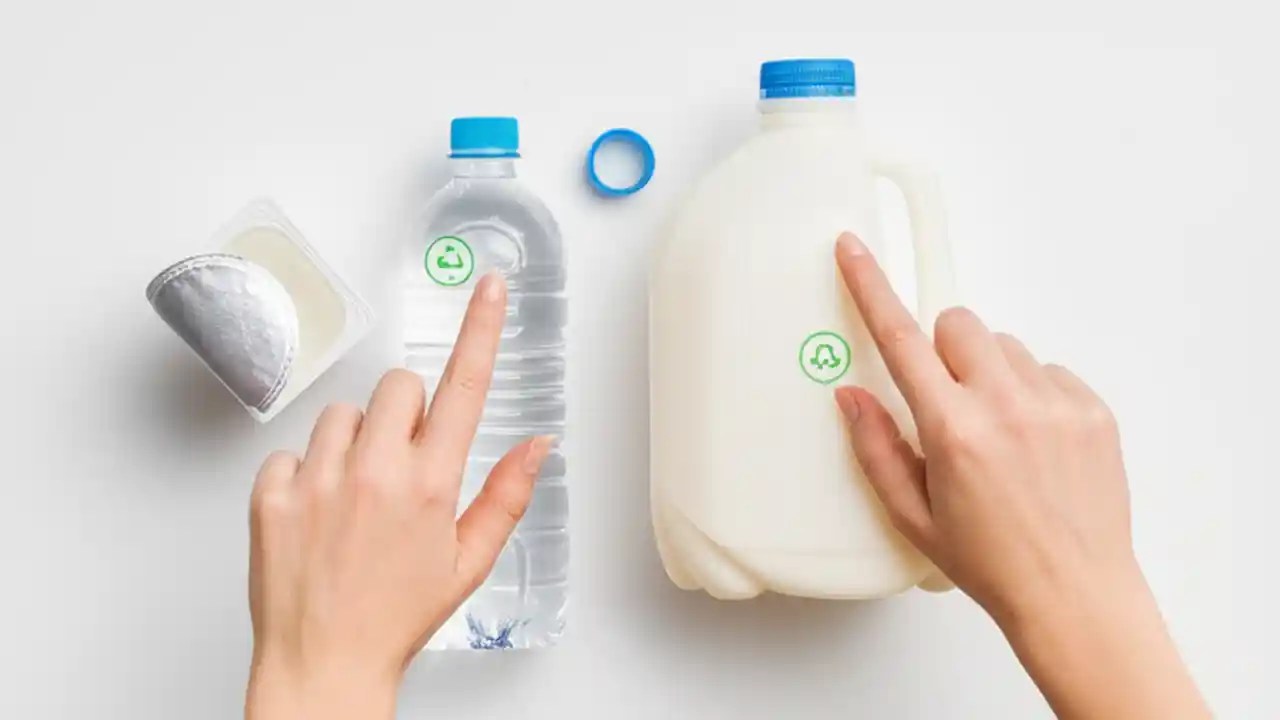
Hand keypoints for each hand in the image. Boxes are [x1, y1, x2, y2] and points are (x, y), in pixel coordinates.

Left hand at [245, 272, 551, 719]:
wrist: (323, 664)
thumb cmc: (396, 618)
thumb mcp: (468, 563)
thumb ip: (506, 496)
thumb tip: (539, 445)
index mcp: (430, 486)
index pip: (463, 387)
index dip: (480, 329)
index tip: (488, 287)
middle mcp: (374, 473)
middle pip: (398, 385)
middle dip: (408, 409)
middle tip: (403, 460)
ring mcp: (318, 481)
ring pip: (343, 414)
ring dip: (354, 441)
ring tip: (355, 495)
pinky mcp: (271, 494)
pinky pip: (292, 451)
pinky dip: (304, 474)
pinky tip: (316, 513)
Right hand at [833, 233, 1208, 718]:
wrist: (1075, 594)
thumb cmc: (988, 562)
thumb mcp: (912, 515)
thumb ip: (876, 447)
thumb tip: (850, 393)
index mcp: (953, 430)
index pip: (901, 340)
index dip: (871, 288)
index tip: (853, 248)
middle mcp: (1005, 405)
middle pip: (959, 324)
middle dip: (944, 350)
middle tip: (947, 401)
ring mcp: (1056, 403)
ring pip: (1005, 345)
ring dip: (989, 372)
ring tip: (998, 432)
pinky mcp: (1092, 409)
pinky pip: (1048, 369)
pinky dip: (1032, 392)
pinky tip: (1034, 442)